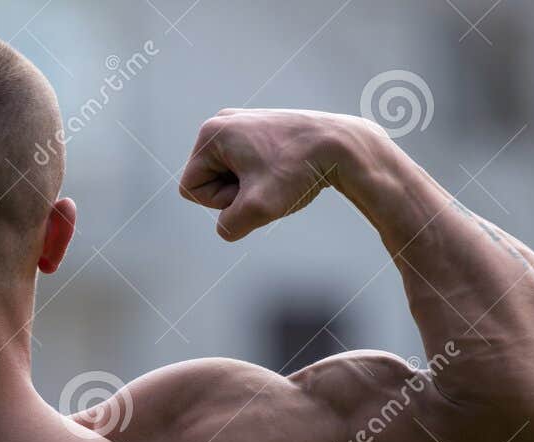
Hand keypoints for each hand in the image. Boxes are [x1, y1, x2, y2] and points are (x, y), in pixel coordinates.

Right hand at [178, 109, 381, 240]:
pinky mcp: (259, 128)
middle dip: (234, 193)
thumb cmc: (298, 171)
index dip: (219, 202)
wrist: (342, 145)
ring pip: (227, 176)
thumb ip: (229, 227)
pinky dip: (263, 176)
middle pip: (208, 181)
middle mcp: (221, 122)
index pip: (191, 189)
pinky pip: (245, 167)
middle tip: (269, 183)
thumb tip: (227, 226)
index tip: (252, 190)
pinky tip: (286, 170)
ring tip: (279, 176)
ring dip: (249, 187)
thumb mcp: (258, 210)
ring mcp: (241, 123)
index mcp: (211, 133)